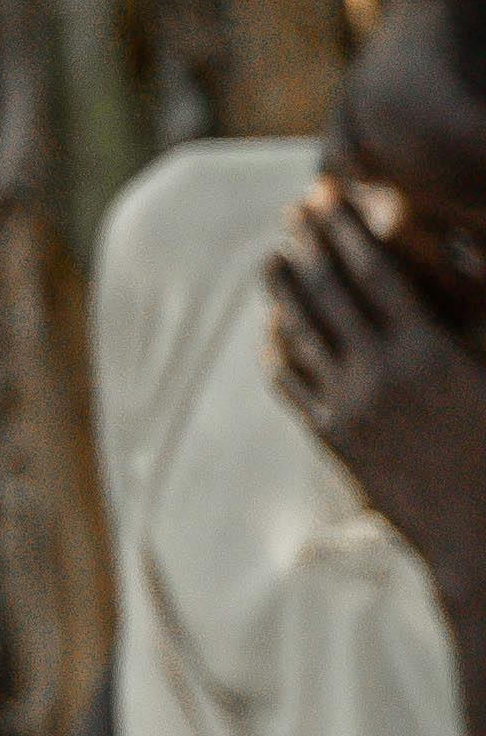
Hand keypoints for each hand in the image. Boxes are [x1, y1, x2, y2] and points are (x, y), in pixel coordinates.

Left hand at [267, 186, 485, 580]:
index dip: (347, 229)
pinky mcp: (337, 441)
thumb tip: (463, 247)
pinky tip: (272, 337)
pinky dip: (281, 353)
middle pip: (330, 293)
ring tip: (270, 260)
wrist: (481, 541)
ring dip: (283, 292)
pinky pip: (295, 386)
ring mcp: (352, 407)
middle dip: (309, 246)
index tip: (327, 194)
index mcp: (428, 351)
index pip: (376, 272)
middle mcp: (380, 373)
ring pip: (302, 335)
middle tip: (291, 211)